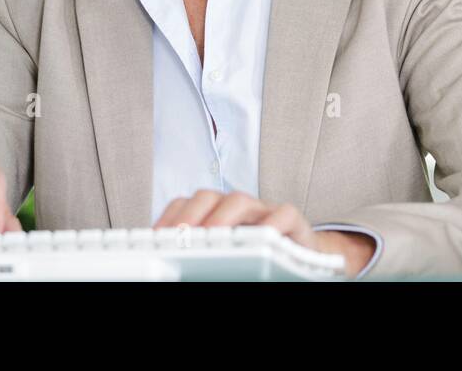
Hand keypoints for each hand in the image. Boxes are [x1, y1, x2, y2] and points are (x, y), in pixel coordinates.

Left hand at [154, 189, 373, 276]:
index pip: (186, 204)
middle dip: (189, 215)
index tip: (154, 238)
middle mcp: (238, 209)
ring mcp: (264, 212)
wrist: (307, 259)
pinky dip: (271, 223)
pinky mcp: (293, 222)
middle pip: (208, 196)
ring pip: (240, 199)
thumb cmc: (261, 258)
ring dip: (220, 217)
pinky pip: (283, 213)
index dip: (170, 218)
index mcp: (216, 215)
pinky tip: (258, 241)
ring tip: (210, 240)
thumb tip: (169, 265)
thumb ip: (202, 254)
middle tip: (178, 239)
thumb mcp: (227, 256)